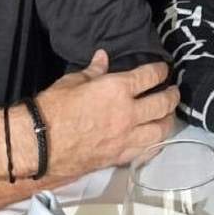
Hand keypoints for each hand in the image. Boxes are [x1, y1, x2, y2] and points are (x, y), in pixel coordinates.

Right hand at [36, 51, 177, 175]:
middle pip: (162, 103)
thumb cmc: (52, 109)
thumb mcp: (72, 81)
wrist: (39, 145)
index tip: (164, 69)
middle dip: (172, 96)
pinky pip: (145, 151)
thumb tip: (102, 57)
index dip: (160, 70)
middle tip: (174, 92)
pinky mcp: (118, 157)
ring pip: (160, 130)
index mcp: (117, 89)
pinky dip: (154, 143)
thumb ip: (93, 71)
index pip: (149, 76)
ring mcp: (125, 138)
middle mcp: (128, 114)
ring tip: (168, 116)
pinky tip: (155, 140)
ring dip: (168, 121)